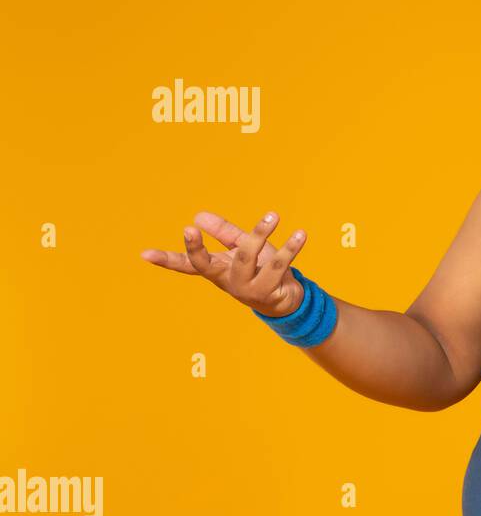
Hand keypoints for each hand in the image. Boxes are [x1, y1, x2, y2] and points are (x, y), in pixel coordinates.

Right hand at [140, 210, 309, 317]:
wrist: (288, 299)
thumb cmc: (260, 269)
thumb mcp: (241, 248)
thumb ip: (225, 232)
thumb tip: (198, 215)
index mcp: (217, 270)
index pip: (186, 265)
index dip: (166, 260)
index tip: (144, 254)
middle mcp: (227, 281)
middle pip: (208, 265)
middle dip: (197, 248)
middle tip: (188, 228)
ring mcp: (247, 289)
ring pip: (247, 259)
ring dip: (260, 234)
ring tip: (273, 215)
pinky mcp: (269, 292)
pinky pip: (279, 266)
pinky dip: (291, 248)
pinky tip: (300, 234)